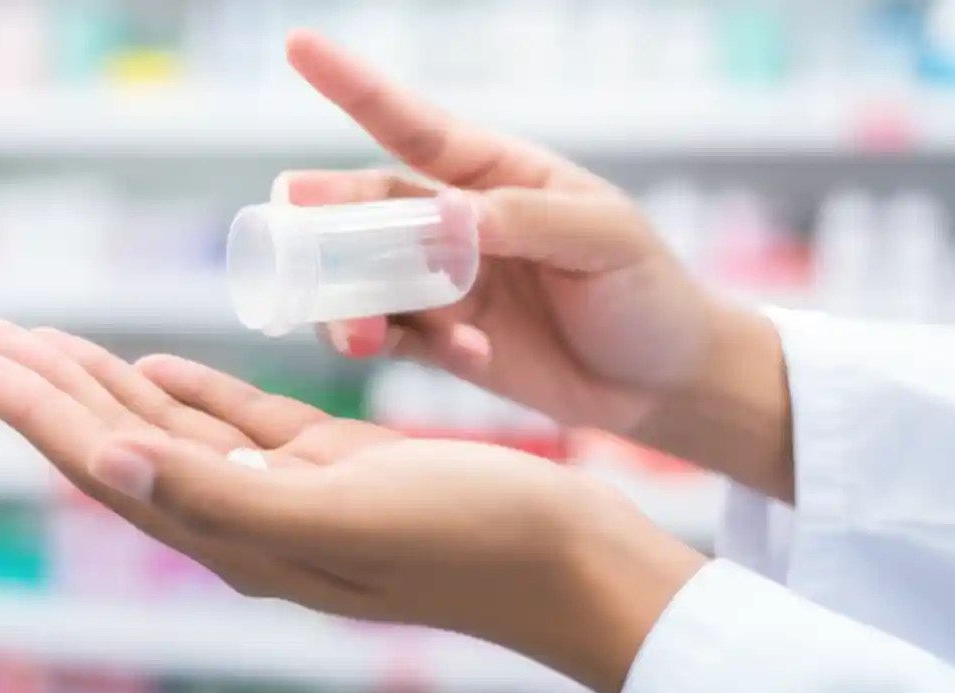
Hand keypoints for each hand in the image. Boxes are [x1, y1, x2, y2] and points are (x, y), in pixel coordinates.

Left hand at [0, 320, 703, 692]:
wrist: (571, 562)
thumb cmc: (473, 541)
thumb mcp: (343, 516)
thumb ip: (220, 498)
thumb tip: (111, 460)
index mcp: (238, 538)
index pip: (110, 462)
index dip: (38, 409)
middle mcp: (250, 523)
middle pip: (125, 443)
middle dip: (53, 387)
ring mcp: (292, 496)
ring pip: (174, 430)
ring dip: (110, 382)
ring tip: (51, 342)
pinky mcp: (335, 471)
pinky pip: (242, 426)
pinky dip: (195, 394)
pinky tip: (159, 368)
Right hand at [283, 31, 791, 497]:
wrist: (666, 383)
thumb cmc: (647, 291)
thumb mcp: (604, 240)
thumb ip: (523, 222)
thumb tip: (440, 213)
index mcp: (494, 175)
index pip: (413, 127)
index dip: (354, 87)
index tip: (299, 46)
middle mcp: (457, 224)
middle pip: (367, 208)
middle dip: (323, 213)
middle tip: (288, 220)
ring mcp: (446, 287)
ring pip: (364, 281)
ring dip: (350, 302)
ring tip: (362, 333)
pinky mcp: (445, 343)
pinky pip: (397, 340)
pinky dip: (406, 347)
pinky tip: (467, 355)